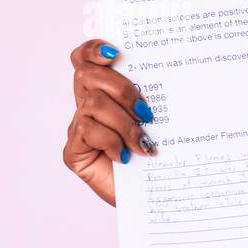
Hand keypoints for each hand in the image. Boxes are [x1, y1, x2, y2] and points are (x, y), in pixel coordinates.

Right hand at [62, 39, 157, 205]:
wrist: (155, 198)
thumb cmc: (159, 158)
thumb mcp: (162, 122)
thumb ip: (155, 97)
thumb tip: (174, 69)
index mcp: (105, 93)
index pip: (85, 59)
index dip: (93, 49)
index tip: (116, 52)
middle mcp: (87, 106)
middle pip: (88, 75)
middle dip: (122, 88)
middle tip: (147, 112)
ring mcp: (78, 128)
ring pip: (93, 104)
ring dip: (125, 122)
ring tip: (143, 143)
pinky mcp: (73, 151)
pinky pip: (87, 130)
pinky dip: (112, 141)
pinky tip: (126, 156)